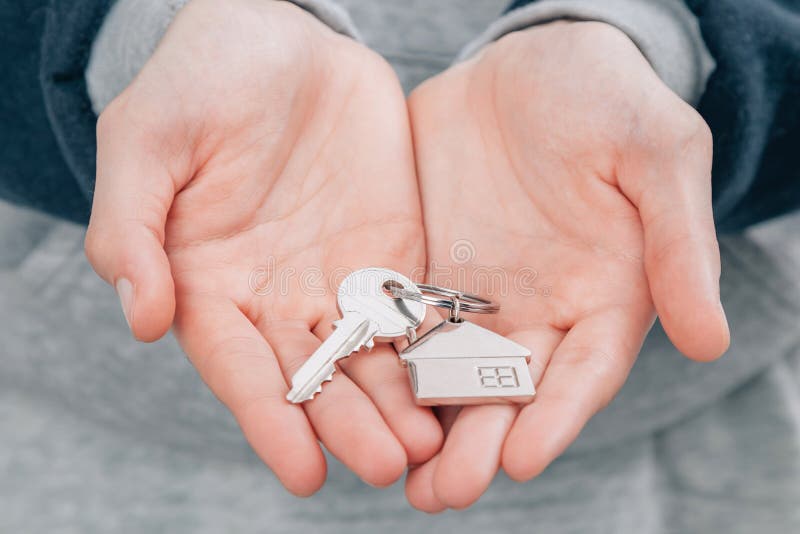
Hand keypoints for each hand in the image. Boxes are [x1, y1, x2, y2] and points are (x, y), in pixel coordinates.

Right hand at [84, 0, 440, 494]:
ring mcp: (340, 279)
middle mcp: (278, 299)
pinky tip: (462, 377)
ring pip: (371, 358)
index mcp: (212, 286)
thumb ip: (131, 226)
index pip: (241, 369)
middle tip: (387, 465)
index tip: (303, 470)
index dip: (270, 420)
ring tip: (431, 444)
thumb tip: (142, 317)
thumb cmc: (199, 81)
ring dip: (398, 403)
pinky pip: (414, 309)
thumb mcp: (147, 141)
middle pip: (314, 378)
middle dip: (349, 425)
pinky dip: (434, 347)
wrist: (279, 37)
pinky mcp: (391, 254)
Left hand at [405, 22, 729, 509]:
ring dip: (425, 425)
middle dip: (479, 443)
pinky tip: (357, 397)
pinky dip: (385, 364)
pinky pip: (402, 324)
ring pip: (450, 374)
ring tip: (397, 474)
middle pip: (509, 393)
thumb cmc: (607, 101)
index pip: (582, 373)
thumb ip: (677, 243)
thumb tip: (712, 341)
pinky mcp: (425, 269)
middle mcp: (539, 311)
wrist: (532, 63)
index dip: (556, 417)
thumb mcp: (656, 154)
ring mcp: (477, 295)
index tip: (523, 458)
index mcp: (603, 296)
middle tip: (444, 493)